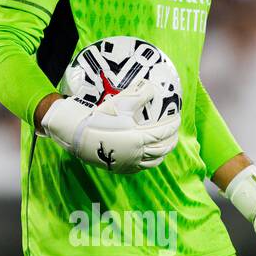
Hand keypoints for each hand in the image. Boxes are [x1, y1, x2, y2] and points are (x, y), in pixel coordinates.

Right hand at [41, 79, 179, 173]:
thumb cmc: (100, 117)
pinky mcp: (121, 168)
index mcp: (139, 137)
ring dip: (162, 153)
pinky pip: (140, 168)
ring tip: (164, 146)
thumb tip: (152, 87)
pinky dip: (148, 162)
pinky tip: (146, 157)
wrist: (79, 135)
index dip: (173, 125)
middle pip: (163, 149)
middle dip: (172, 140)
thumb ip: (139, 94)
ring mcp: (130, 163)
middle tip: (174, 133)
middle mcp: (137, 153)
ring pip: (154, 162)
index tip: (177, 118)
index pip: (164, 132)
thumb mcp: (120, 103)